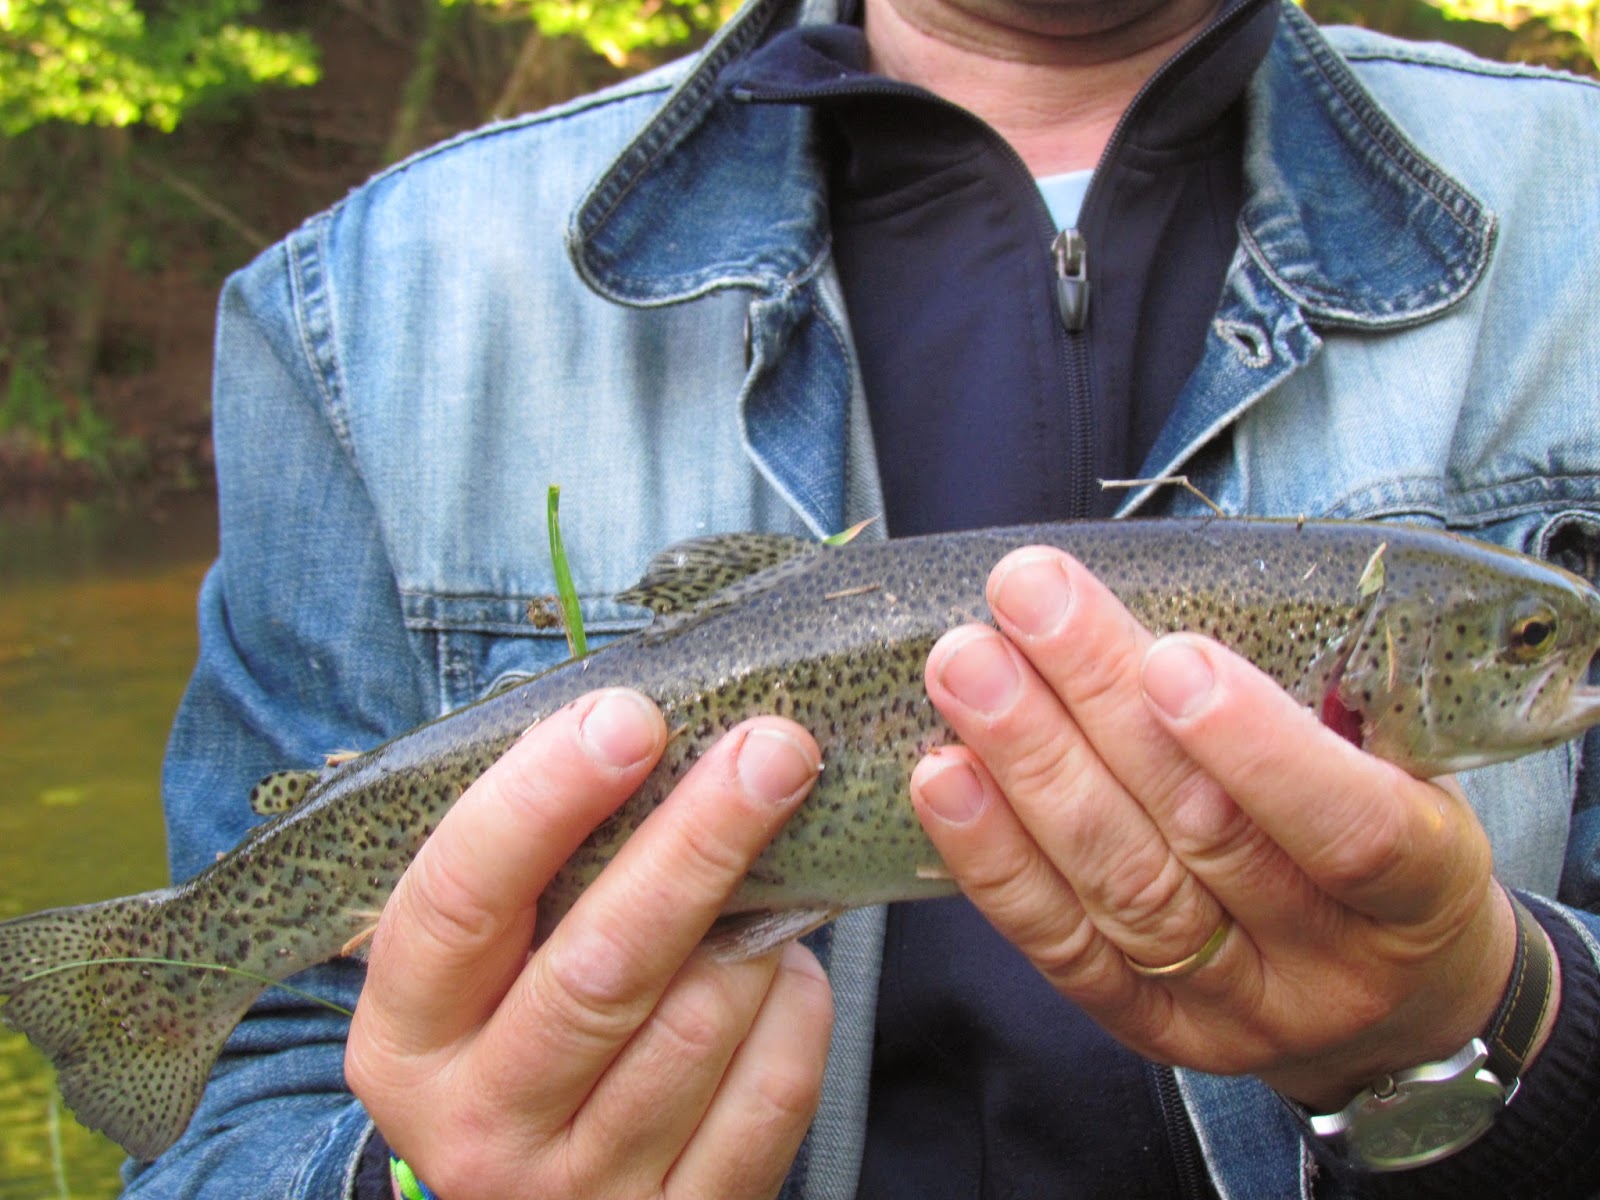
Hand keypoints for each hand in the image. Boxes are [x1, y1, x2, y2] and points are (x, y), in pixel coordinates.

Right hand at [346, 689, 834, 1198]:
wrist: (540, 1193)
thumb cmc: (520, 1021)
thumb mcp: (483, 957)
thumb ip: (534, 864)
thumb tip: (641, 725)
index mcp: (406, 1039)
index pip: (459, 900)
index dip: (543, 798)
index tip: (630, 718)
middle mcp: (477, 1125)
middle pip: (600, 966)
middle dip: (696, 841)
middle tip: (771, 749)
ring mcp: (579, 1189)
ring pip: (703, 1018)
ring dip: (757, 928)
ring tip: (762, 884)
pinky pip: (774, 1087)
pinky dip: (796, 1004)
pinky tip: (778, 970)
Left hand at [910, 546, 1543, 1110]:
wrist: (1400, 1001)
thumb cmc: (1388, 840)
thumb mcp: (1406, 771)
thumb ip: (1319, 704)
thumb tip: (1181, 589)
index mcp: (1424, 895)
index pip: (1349, 831)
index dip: (1256, 748)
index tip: (1170, 658)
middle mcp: (1330, 968)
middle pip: (1202, 839)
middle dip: (1099, 708)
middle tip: (1026, 603)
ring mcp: (1236, 1013)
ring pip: (1121, 893)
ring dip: (1029, 769)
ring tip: (966, 671)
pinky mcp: (1152, 1032)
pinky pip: (1064, 950)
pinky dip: (995, 863)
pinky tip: (944, 779)